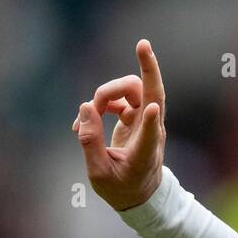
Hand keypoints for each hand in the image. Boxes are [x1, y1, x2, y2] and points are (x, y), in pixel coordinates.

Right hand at [73, 38, 165, 210]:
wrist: (139, 194)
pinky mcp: (136, 117)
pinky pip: (119, 98)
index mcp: (144, 153)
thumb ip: (90, 142)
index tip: (151, 109)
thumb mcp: (99, 174)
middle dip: (148, 67)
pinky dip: (100, 103)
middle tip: (142, 43)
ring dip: (107, 92)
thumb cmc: (121, 188)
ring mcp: (145, 122)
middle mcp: (150, 133)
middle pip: (152, 92)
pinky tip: (85, 121)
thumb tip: (85, 107)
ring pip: (132, 89)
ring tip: (89, 112)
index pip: (151, 135)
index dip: (150, 122)